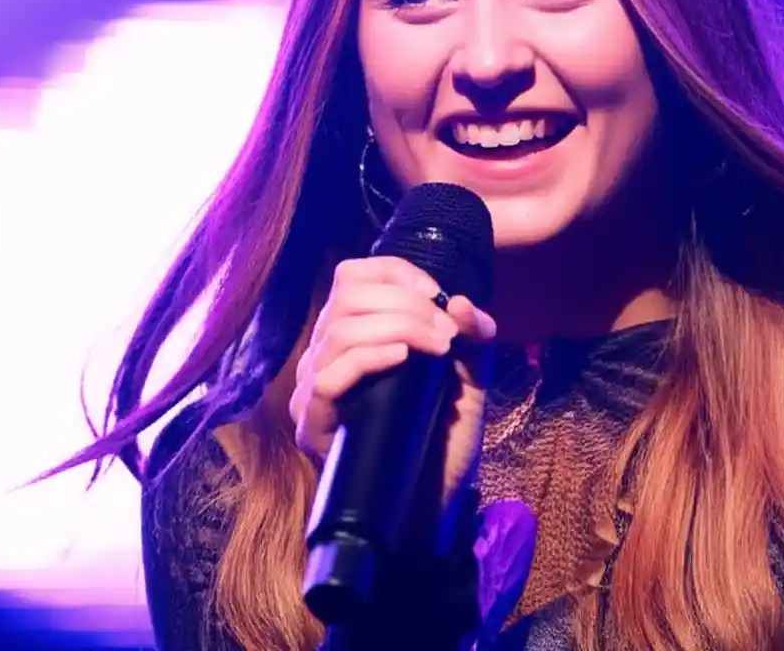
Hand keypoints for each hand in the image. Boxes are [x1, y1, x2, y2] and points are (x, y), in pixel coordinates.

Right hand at [290, 256, 496, 511]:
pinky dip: (366, 358)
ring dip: (397, 327)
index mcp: (356, 336)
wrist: (434, 509)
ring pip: (338, 331)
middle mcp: (326, 356)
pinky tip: (401, 359)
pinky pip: (325, 377)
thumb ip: (471, 339)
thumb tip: (462, 303)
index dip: (397, 273)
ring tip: (437, 348)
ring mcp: (314, 391)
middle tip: (446, 334)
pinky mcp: (312, 426)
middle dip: (406, 304)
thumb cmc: (445, 443)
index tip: (439, 297)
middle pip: (346, 297)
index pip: (353, 277)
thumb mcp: (468, 381)